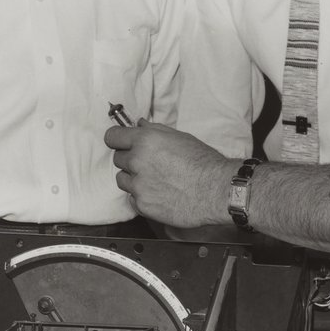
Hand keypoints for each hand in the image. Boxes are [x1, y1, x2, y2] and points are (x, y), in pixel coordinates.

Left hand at [105, 121, 232, 228]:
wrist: (217, 190)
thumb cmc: (203, 162)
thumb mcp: (180, 137)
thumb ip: (155, 131)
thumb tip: (139, 125)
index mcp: (145, 140)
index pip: (112, 136)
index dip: (117, 139)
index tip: (120, 143)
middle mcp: (138, 161)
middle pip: (118, 159)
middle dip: (130, 160)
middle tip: (149, 164)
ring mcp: (138, 185)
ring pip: (123, 180)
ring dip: (134, 179)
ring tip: (156, 180)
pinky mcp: (142, 205)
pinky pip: (133, 198)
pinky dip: (143, 196)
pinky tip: (160, 194)